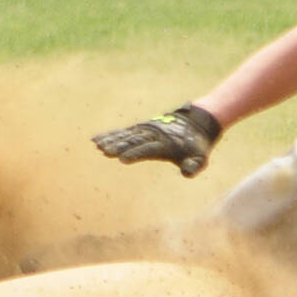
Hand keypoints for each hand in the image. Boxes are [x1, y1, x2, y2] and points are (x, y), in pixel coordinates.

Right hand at [93, 103, 222, 177]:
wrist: (197, 122)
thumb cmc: (197, 146)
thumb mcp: (200, 158)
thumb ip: (193, 166)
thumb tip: (187, 173)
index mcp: (167, 144)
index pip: (148, 149)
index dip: (136, 154)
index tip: (122, 159)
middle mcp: (154, 135)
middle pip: (134, 141)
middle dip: (119, 146)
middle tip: (105, 152)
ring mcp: (146, 130)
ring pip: (126, 136)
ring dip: (112, 140)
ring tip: (98, 146)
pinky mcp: (141, 128)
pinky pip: (123, 132)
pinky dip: (110, 135)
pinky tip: (96, 140)